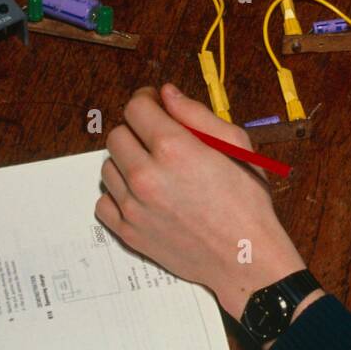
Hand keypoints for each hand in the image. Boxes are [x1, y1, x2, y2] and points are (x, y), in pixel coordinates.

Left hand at [96, 84, 309, 321]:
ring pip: (108, 167)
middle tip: (158, 139)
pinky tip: (143, 196)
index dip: (146, 101)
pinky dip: (119, 195)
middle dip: (136, 130)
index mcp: (173, 148)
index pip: (135, 108)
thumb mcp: (234, 145)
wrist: (245, 256)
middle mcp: (146, 175)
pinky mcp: (128, 232)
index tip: (155, 105)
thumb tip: (167, 93)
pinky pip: (104, 202)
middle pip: (117, 135)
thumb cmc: (247, 200)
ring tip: (154, 170)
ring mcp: (133, 206)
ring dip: (126, 162)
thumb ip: (196, 114)